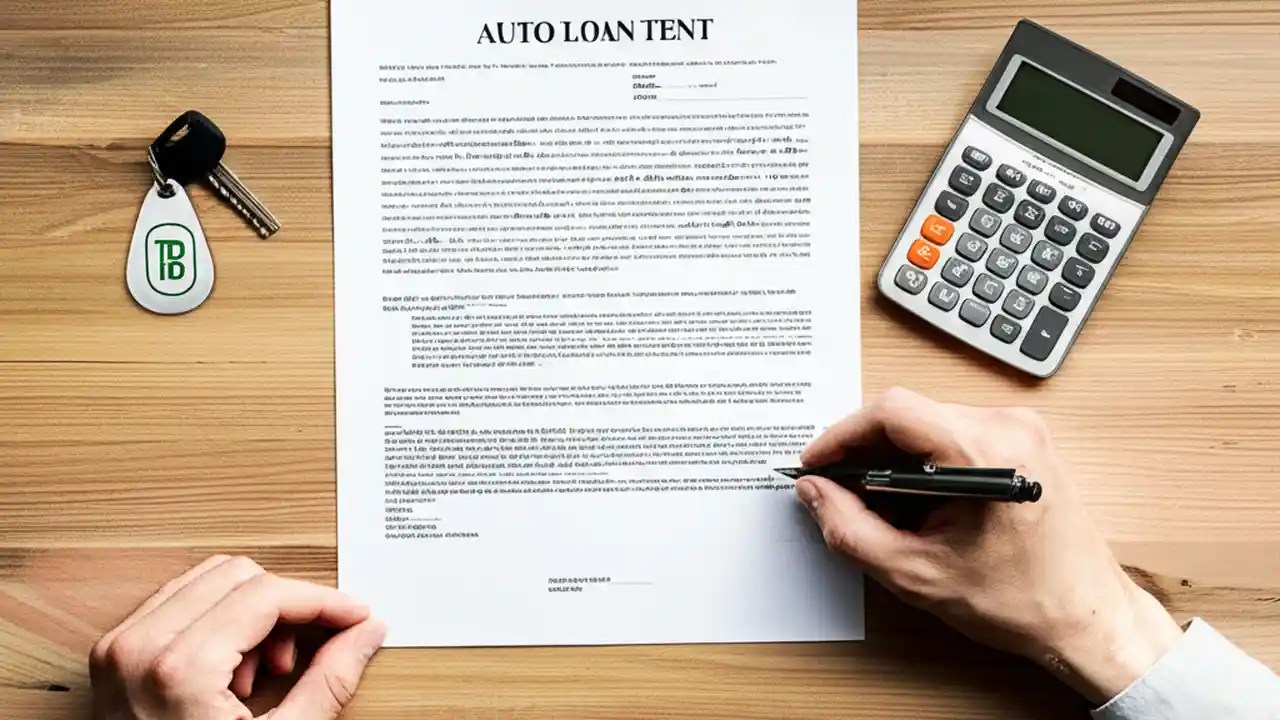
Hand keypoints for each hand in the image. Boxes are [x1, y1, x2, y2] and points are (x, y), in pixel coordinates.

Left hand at [90, 555, 385, 719]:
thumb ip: (328, 683)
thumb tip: (365, 634)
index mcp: (178, 671)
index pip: (265, 595)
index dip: (321, 601)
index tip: (353, 615)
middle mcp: (138, 648)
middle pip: (238, 576)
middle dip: (286, 607)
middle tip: (304, 653)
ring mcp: (118, 648)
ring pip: (207, 581)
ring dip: (251, 612)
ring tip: (264, 669)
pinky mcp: (113, 654)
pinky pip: (178, 602)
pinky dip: (218, 621)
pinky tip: (233, 669)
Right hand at [796, 388, 1180, 703]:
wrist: (1087, 617)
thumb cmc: (1020, 602)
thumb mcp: (915, 573)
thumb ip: (850, 528)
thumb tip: (814, 492)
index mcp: (983, 451)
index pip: (891, 412)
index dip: (841, 435)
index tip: (816, 464)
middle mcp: (1007, 426)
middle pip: (907, 415)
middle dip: (864, 452)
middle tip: (840, 493)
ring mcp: (1021, 429)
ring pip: (927, 423)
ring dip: (894, 459)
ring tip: (882, 508)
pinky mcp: (1025, 440)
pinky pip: (954, 433)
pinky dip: (923, 462)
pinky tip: (917, 503)